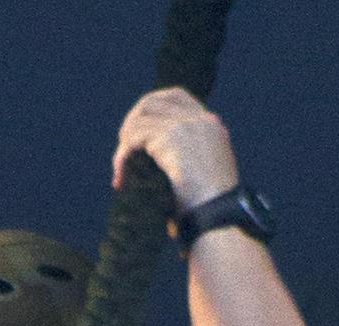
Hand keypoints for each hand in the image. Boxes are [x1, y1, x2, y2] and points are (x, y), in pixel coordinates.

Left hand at [112, 86, 240, 212]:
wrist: (218, 216)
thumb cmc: (210, 208)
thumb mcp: (207, 174)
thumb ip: (189, 157)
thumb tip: (158, 159)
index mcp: (212, 126)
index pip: (177, 96)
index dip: (153, 107)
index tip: (138, 130)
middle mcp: (200, 120)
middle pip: (154, 100)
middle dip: (132, 121)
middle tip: (124, 149)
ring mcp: (185, 125)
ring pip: (140, 118)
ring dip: (125, 141)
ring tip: (120, 166)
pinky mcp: (170, 136)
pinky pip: (134, 138)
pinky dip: (122, 156)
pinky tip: (121, 175)